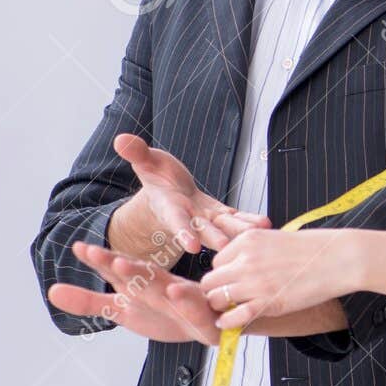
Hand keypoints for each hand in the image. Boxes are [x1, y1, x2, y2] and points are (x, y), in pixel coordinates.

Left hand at [49, 241, 221, 344]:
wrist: (210, 323)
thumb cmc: (164, 313)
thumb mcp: (121, 310)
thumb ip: (88, 302)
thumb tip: (51, 290)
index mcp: (139, 282)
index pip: (117, 269)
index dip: (99, 260)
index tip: (80, 248)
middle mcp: (159, 284)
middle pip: (138, 271)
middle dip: (120, 264)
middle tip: (101, 256)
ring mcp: (180, 296)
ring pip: (163, 283)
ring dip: (146, 275)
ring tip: (126, 266)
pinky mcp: (201, 313)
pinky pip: (193, 304)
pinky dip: (185, 297)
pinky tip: (175, 290)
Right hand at [111, 133, 269, 256]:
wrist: (169, 192)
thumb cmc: (157, 178)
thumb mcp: (146, 162)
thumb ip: (137, 153)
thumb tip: (120, 138)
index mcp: (169, 208)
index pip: (175, 222)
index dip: (183, 233)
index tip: (191, 246)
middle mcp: (189, 218)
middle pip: (203, 231)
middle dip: (215, 238)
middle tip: (227, 247)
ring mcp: (206, 219)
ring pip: (224, 227)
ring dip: (239, 231)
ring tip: (257, 232)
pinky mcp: (220, 213)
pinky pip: (236, 219)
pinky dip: (248, 220)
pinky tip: (265, 222)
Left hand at [199, 229, 362, 329]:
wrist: (339, 259)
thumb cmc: (315, 249)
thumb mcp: (276, 238)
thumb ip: (255, 250)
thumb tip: (242, 265)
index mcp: (248, 241)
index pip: (217, 262)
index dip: (223, 274)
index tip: (232, 282)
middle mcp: (246, 260)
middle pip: (210, 281)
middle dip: (215, 291)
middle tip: (226, 299)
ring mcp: (255, 282)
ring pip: (216, 299)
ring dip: (220, 307)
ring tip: (229, 311)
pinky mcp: (267, 302)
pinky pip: (233, 316)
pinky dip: (228, 322)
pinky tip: (229, 323)